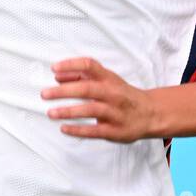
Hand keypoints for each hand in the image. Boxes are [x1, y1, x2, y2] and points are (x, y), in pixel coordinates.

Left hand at [40, 57, 158, 142]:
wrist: (150, 113)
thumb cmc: (122, 95)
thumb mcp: (107, 81)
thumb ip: (83, 77)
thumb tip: (58, 76)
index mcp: (109, 79)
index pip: (90, 65)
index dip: (71, 65)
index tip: (54, 68)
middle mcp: (113, 94)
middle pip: (87, 88)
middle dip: (64, 91)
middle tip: (45, 94)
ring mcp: (115, 112)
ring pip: (90, 110)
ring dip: (68, 111)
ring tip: (51, 113)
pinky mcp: (115, 130)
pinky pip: (94, 131)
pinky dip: (77, 130)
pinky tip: (64, 128)